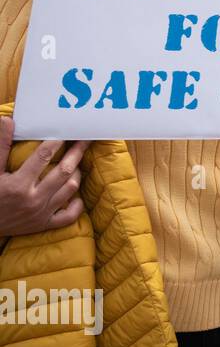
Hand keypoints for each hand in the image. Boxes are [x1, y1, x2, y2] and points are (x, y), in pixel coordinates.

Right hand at [0, 117, 87, 235]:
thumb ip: (1, 146)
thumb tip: (7, 121)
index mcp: (18, 184)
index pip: (43, 156)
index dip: (56, 141)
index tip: (66, 131)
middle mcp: (33, 199)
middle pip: (64, 171)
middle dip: (76, 153)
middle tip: (85, 141)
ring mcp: (41, 213)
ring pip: (70, 189)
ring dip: (76, 174)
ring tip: (77, 163)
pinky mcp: (43, 225)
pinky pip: (69, 216)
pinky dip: (76, 204)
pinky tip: (75, 194)